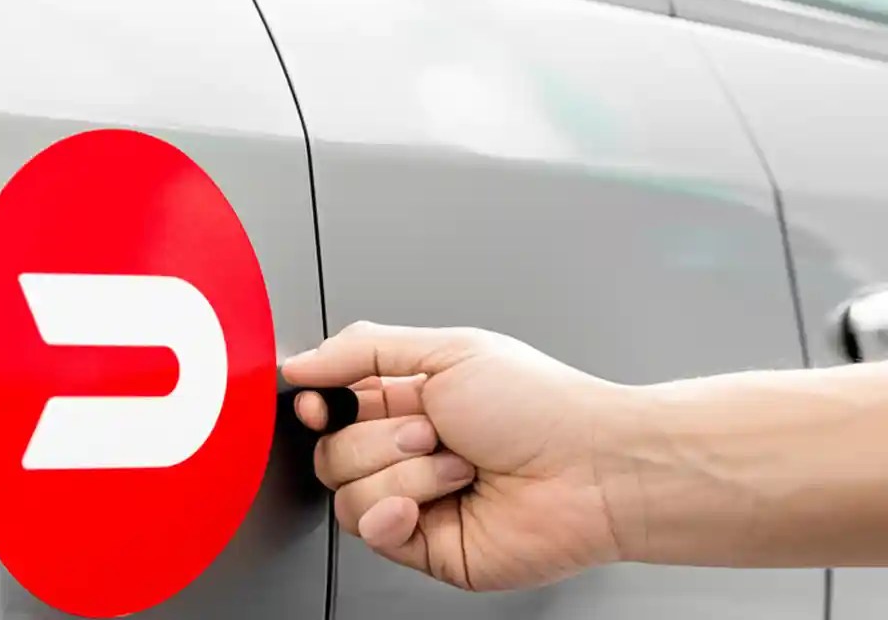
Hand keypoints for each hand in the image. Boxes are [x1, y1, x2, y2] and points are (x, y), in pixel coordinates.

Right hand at [284, 322, 632, 591]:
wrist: (594, 472)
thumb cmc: (542, 408)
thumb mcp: (448, 350)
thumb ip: (363, 349)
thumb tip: (302, 364)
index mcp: (409, 399)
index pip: (330, 406)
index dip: (316, 405)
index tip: (318, 402)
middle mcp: (407, 451)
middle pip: (332, 451)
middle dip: (379, 438)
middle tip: (432, 430)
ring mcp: (415, 500)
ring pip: (346, 493)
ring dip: (403, 475)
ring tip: (458, 465)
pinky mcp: (425, 546)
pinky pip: (371, 534)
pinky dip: (394, 512)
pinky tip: (432, 501)